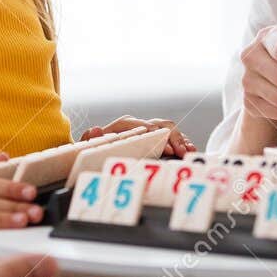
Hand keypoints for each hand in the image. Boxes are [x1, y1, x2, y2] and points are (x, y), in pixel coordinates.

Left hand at [78, 115, 195, 155]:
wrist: (98, 151)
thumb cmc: (95, 150)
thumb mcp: (87, 146)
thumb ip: (90, 139)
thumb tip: (96, 129)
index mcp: (123, 126)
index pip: (140, 125)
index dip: (151, 132)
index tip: (162, 142)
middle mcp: (138, 125)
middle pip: (159, 125)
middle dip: (171, 137)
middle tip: (178, 151)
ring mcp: (149, 131)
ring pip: (168, 129)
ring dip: (179, 139)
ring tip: (187, 151)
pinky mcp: (156, 139)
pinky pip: (172, 136)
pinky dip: (182, 142)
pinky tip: (189, 150)